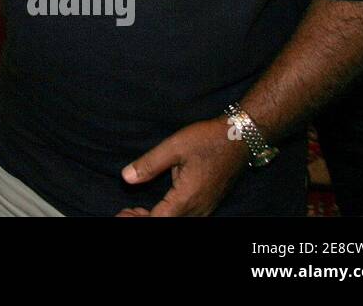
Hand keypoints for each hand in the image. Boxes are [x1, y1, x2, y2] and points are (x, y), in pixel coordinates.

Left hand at [119, 117, 248, 215]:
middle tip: (127, 211)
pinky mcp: (209, 204)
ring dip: (159, 218)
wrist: (240, 139)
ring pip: (180, 222)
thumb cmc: (207, 140)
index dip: (138, 218)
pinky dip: (171, 216)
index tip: (123, 212)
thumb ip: (149, 164)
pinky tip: (159, 209)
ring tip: (138, 211)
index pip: (158, 219)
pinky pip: (189, 218)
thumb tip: (126, 178)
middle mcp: (198, 208)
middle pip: (168, 223)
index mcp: (187, 197)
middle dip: (145, 219)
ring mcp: (206, 208)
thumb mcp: (174, 147)